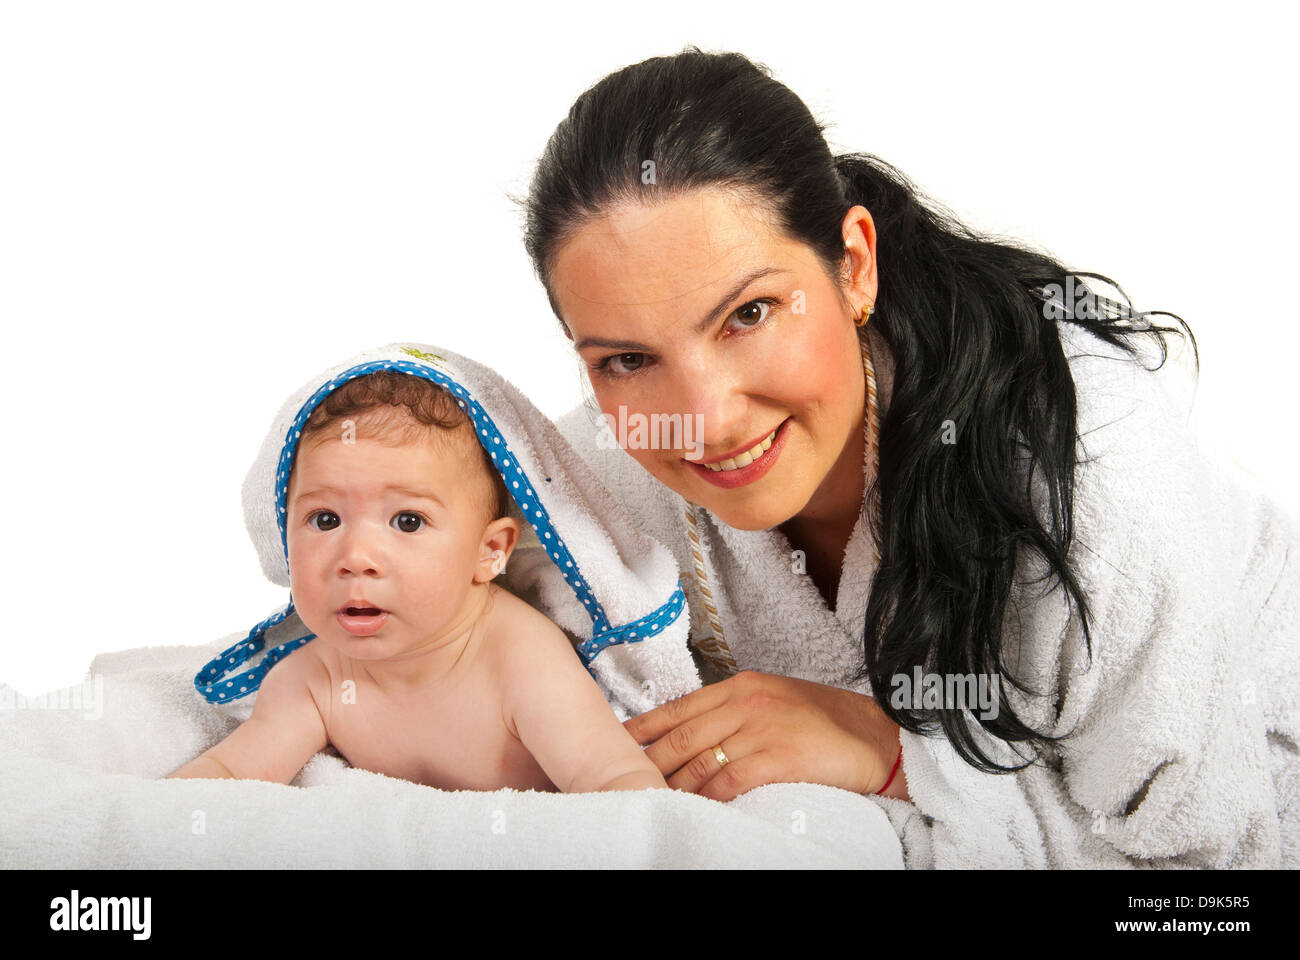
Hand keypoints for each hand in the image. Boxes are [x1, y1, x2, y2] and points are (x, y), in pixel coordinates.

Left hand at [624, 670, 908, 801]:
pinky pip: (728, 781)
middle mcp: (746, 703)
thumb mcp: (773, 701)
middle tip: (626, 779)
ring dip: (674, 785)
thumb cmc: (826, 722)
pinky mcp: (778, 757)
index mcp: (741, 686)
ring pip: (699, 761)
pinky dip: (707, 797)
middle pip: (681, 736)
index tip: (618, 741)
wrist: (876, 737)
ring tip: (654, 799)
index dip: (644, 727)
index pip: (679, 708)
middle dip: (650, 761)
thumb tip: (693, 733)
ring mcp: (761, 729)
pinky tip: (697, 807)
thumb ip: (734, 711)